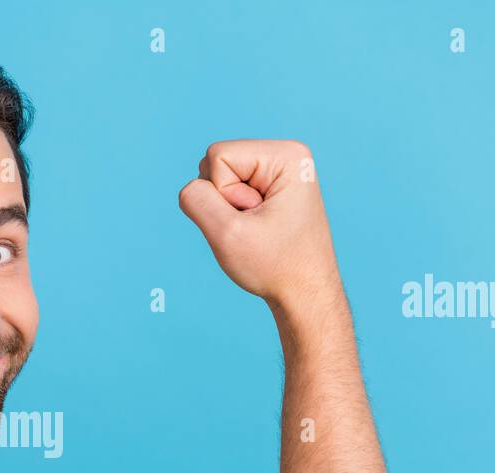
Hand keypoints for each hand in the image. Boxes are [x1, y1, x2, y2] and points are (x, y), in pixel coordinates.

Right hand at [178, 139, 342, 312]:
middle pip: (217, 163)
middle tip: (255, 228)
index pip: (218, 156)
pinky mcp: (271, 187)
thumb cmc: (275, 267)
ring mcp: (279, 171)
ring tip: (257, 231)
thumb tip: (189, 187)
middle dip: (225, 201)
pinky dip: (233, 215)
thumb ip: (197, 201)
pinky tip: (256, 230)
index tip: (253, 221)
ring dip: (228, 210)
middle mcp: (286, 155)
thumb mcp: (228, 234)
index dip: (222, 195)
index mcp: (286, 155)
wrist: (305, 294)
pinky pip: (229, 191)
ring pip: (220, 179)